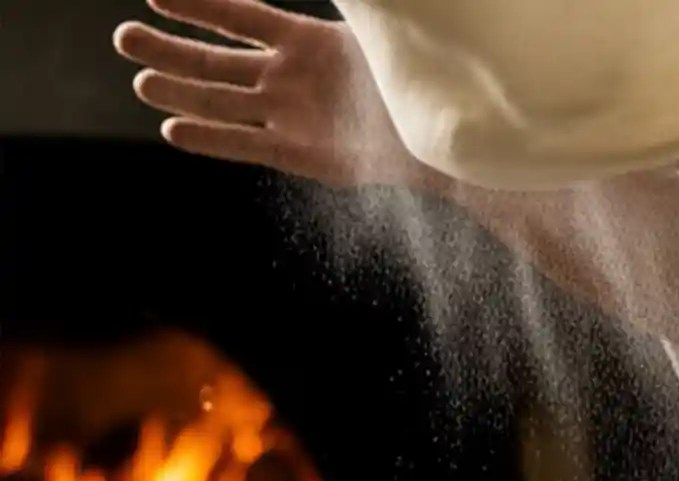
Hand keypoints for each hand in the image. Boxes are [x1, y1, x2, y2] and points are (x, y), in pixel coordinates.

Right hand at [113, 0, 427, 186]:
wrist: (442, 140)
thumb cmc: (417, 81)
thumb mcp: (382, 34)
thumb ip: (353, 7)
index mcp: (307, 41)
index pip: (242, 17)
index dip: (200, 5)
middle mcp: (289, 77)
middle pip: (217, 59)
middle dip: (170, 49)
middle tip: (123, 38)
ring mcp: (290, 115)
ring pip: (223, 101)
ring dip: (181, 91)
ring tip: (140, 80)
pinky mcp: (299, 153)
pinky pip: (245, 143)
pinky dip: (211, 138)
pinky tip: (173, 128)